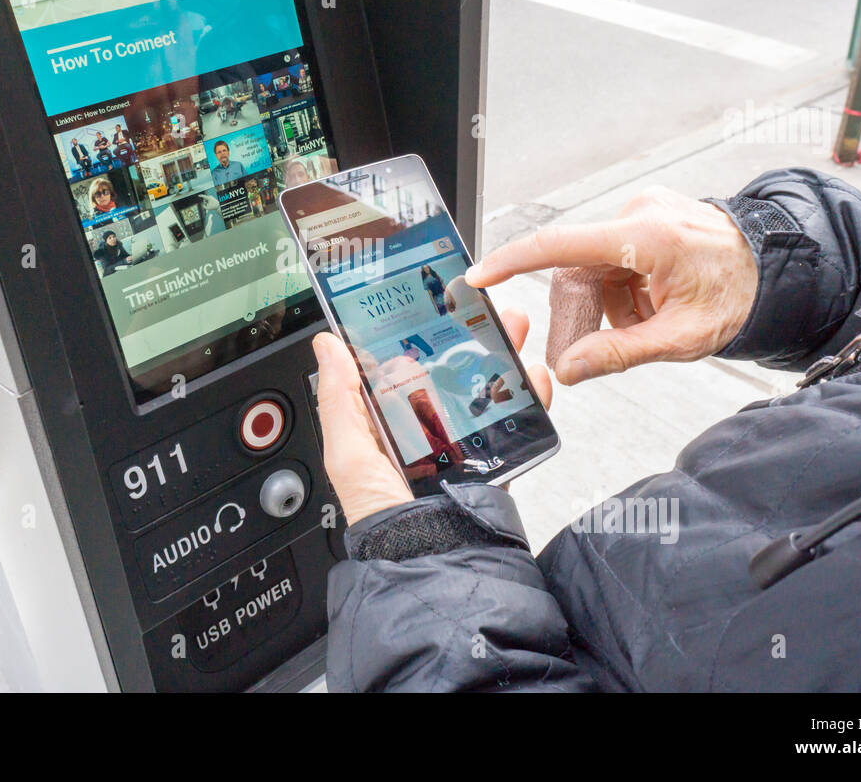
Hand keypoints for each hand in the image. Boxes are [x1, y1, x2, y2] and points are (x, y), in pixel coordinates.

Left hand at [312, 309, 551, 525]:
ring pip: (481, 387)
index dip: (411, 335)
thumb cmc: (382, 513)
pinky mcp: (491, 457)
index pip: (395, 369)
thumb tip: (326, 346)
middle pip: (445, 371)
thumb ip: (338, 398)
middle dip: (464, 336)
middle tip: (477, 306)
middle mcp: (420, 431)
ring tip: (510, 326)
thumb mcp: (348, 452)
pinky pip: (511, 419)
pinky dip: (527, 394)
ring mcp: (459, 443)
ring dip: (499, 354)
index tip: (426, 303)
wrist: (434, 556)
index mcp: (382, 426)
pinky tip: (533, 375)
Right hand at [466, 187, 756, 384]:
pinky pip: (610, 258)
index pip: (561, 245)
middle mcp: (640, 214)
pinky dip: (620, 289)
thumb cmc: (738, 296)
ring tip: (647, 320)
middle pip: (576, 270)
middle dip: (583, 313)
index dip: (513, 261)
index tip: (479, 276)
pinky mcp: (644, 215)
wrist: (777, 267)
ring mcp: (642, 210)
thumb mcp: (682, 338)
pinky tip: (649, 303)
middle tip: (595, 350)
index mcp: (649, 237)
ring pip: (592, 268)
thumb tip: (569, 369)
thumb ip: (619, 352)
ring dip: (607, 303)